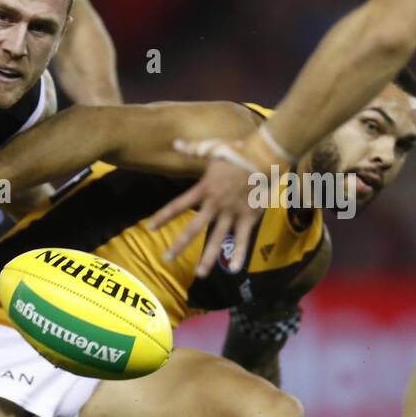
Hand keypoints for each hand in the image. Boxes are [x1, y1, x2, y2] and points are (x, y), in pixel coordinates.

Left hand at [147, 133, 275, 276]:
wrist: (265, 155)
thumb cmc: (238, 151)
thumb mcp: (212, 147)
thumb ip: (192, 148)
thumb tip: (175, 142)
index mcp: (204, 189)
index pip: (178, 205)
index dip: (163, 216)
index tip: (151, 227)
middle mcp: (215, 204)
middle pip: (193, 228)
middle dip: (179, 245)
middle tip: (166, 259)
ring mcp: (231, 213)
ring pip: (217, 239)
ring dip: (208, 257)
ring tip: (200, 274)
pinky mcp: (248, 217)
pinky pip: (242, 239)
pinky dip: (240, 254)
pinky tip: (235, 269)